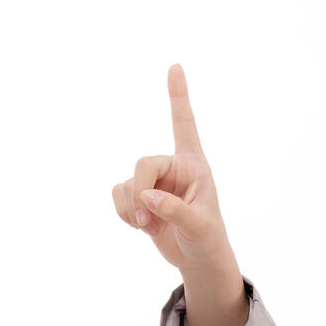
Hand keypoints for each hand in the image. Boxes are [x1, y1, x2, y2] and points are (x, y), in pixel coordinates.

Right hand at [110, 63, 236, 276]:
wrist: (197, 260)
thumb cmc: (208, 240)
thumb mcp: (200, 227)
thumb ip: (176, 210)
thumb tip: (147, 197)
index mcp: (195, 165)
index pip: (184, 125)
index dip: (178, 96)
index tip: (175, 66)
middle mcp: (173, 167)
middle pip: (143, 165)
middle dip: (139, 193)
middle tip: (146, 219)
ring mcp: (154, 182)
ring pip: (126, 184)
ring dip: (130, 209)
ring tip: (149, 226)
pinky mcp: (138, 196)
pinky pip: (117, 195)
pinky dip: (123, 213)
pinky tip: (141, 225)